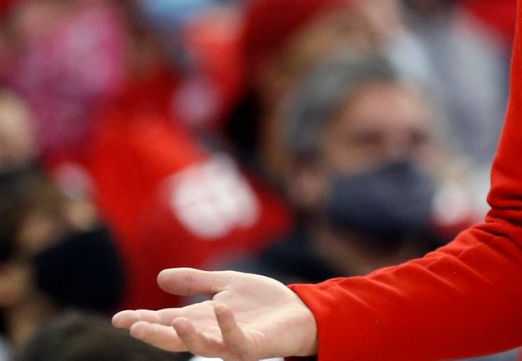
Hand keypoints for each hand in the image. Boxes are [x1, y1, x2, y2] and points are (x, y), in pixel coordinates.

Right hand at [111, 268, 317, 360]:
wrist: (300, 312)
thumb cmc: (264, 303)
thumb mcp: (226, 284)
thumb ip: (196, 281)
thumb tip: (160, 277)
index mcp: (202, 319)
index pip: (166, 321)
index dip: (143, 320)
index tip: (118, 318)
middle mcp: (212, 333)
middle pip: (176, 337)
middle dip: (153, 332)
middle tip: (131, 326)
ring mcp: (231, 342)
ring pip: (202, 345)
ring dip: (185, 335)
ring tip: (171, 321)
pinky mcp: (253, 346)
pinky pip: (237, 339)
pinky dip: (227, 325)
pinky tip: (220, 308)